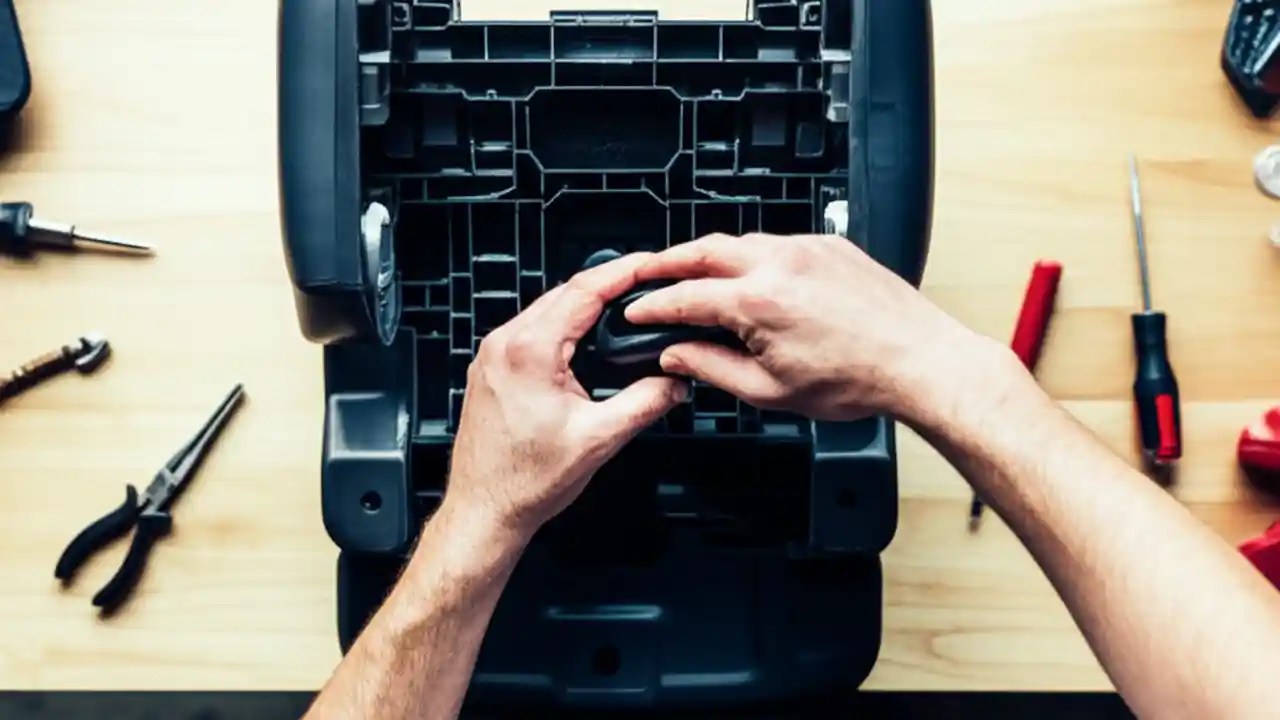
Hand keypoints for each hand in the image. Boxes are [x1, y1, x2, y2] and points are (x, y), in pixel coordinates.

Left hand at [445, 253, 686, 542]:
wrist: (485, 509)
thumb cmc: (525, 481)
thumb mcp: (599, 439)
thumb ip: (645, 402)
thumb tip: (675, 382)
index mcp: (529, 351)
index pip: (584, 290)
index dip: (623, 271)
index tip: (649, 262)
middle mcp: (503, 345)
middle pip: (565, 294)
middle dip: (608, 285)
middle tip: (645, 283)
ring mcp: (492, 356)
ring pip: (547, 311)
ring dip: (584, 306)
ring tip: (622, 308)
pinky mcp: (490, 370)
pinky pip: (531, 331)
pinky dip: (562, 327)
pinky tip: (584, 340)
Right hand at [625, 233, 990, 421]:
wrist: (920, 361)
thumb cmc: (858, 380)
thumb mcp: (770, 390)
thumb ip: (712, 368)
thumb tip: (677, 356)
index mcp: (758, 302)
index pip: (685, 297)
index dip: (652, 306)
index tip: (636, 312)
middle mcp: (780, 264)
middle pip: (703, 250)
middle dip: (666, 260)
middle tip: (644, 272)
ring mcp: (807, 248)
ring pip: (741, 241)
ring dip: (709, 255)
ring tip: (692, 273)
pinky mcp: (830, 245)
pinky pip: (777, 242)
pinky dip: (751, 254)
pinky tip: (749, 273)